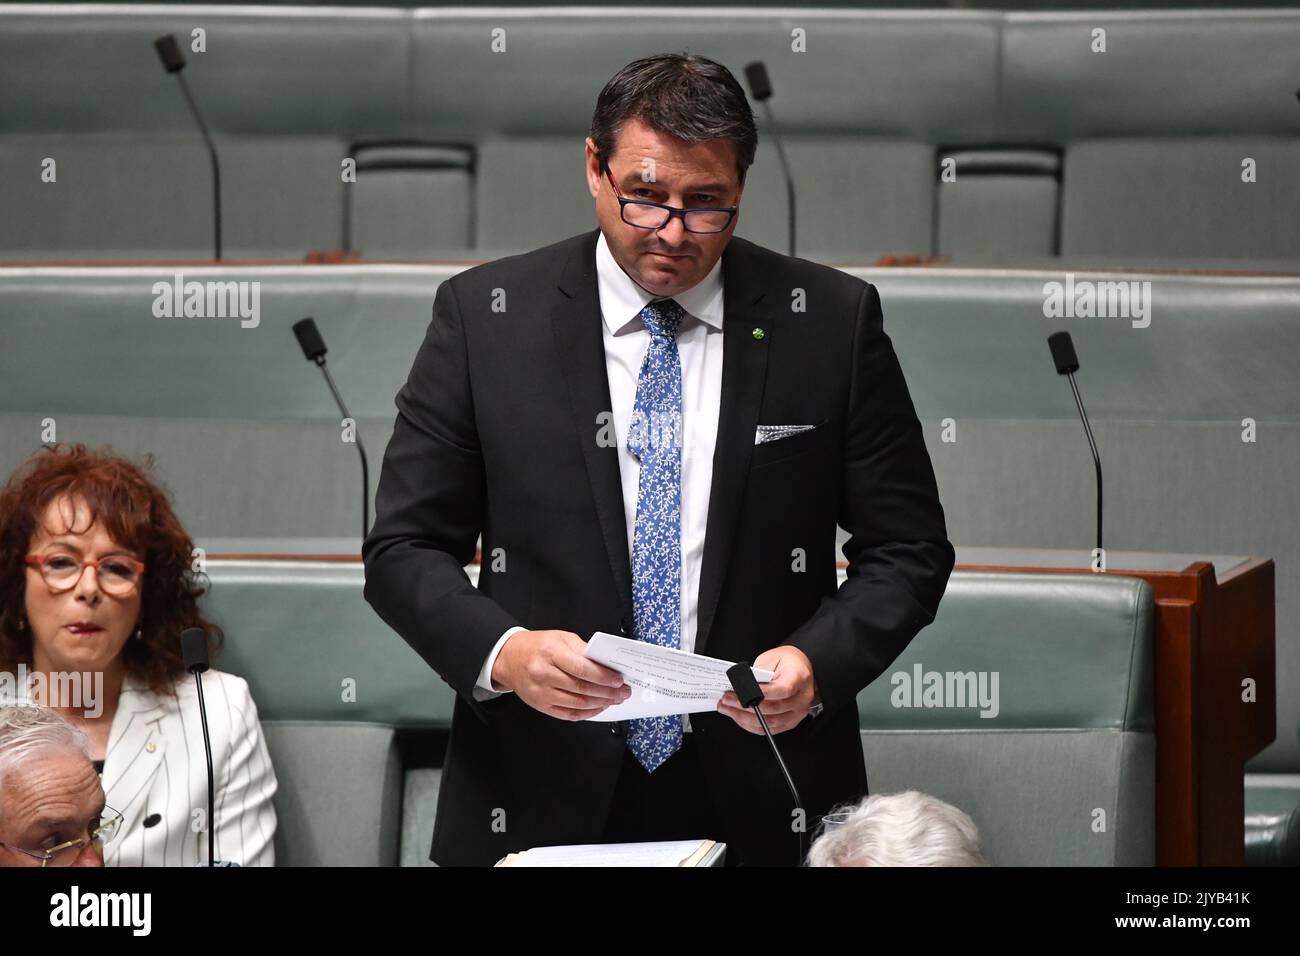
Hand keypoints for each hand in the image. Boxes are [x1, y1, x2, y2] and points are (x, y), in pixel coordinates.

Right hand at [491, 629, 630, 719]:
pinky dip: (587, 713)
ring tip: (614, 700)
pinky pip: (568, 714)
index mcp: (550, 653)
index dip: (604, 677)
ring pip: (578, 704)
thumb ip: (583, 650)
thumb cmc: (537, 646)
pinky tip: (598, 707)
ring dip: (601, 704)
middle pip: (582, 688)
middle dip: (608, 692)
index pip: (583, 669)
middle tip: (623, 692)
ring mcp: (541, 692)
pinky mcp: (541, 705)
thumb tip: (606, 664)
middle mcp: (544, 674)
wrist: (509, 658)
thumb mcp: (561, 637)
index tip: (618, 680)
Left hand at [717, 645, 817, 734]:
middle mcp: (801, 698)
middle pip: (774, 708)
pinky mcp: (789, 722)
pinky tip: (738, 716)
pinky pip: (768, 729)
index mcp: (799, 677)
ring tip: (727, 708)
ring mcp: (797, 713)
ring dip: (744, 718)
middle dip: (746, 705)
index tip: (741, 691)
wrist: (800, 669)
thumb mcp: (771, 658)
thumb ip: (758, 673)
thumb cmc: (786, 662)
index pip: (783, 689)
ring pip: (769, 722)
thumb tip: (740, 687)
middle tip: (727, 699)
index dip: (762, 693)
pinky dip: (750, 725)